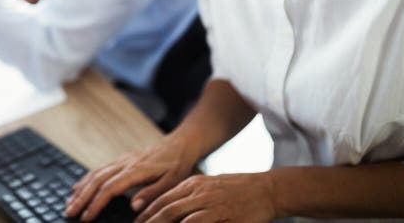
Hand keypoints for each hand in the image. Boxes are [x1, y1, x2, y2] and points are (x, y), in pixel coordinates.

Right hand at [66, 137, 196, 220]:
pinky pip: (100, 169)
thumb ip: (152, 193)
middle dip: (82, 198)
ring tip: (70, 203)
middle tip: (69, 212)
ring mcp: (122, 160)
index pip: (110, 188)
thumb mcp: (173, 182)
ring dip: (81, 189)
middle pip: (97, 180)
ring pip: (96, 173)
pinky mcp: (122, 160)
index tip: (86, 217)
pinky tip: (79, 187)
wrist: (181, 143)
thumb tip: (134, 206)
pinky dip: (86, 179)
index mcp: (136, 170)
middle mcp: (125, 163)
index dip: (96, 203)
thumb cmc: (178, 164)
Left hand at [135, 173, 275, 222]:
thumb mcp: (209, 189)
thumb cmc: (238, 191)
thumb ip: (191, 199)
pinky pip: (196, 222)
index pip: (162, 198)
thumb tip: (173, 213)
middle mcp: (197, 191)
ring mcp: (208, 201)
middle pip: (165, 208)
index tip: (137, 222)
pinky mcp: (221, 213)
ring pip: (177, 216)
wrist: (267, 189)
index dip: (148, 212)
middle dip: (149, 221)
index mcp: (192, 184)